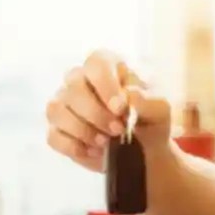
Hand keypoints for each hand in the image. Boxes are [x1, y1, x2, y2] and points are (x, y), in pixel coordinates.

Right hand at [45, 50, 172, 171]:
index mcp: (108, 66)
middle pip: (74, 87)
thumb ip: (150, 101)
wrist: (144, 150)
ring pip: (57, 110)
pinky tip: (94, 151)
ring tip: (106, 142)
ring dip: (83, 130)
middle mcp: (80, 79)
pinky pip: (53, 135)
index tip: (120, 108)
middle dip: (96, 114)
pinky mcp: (57, 129)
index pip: (96, 63)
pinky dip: (74, 146)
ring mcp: (65, 103)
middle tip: (117, 130)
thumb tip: (130, 94)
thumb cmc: (150, 120)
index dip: (105, 85)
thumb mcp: (161, 111)